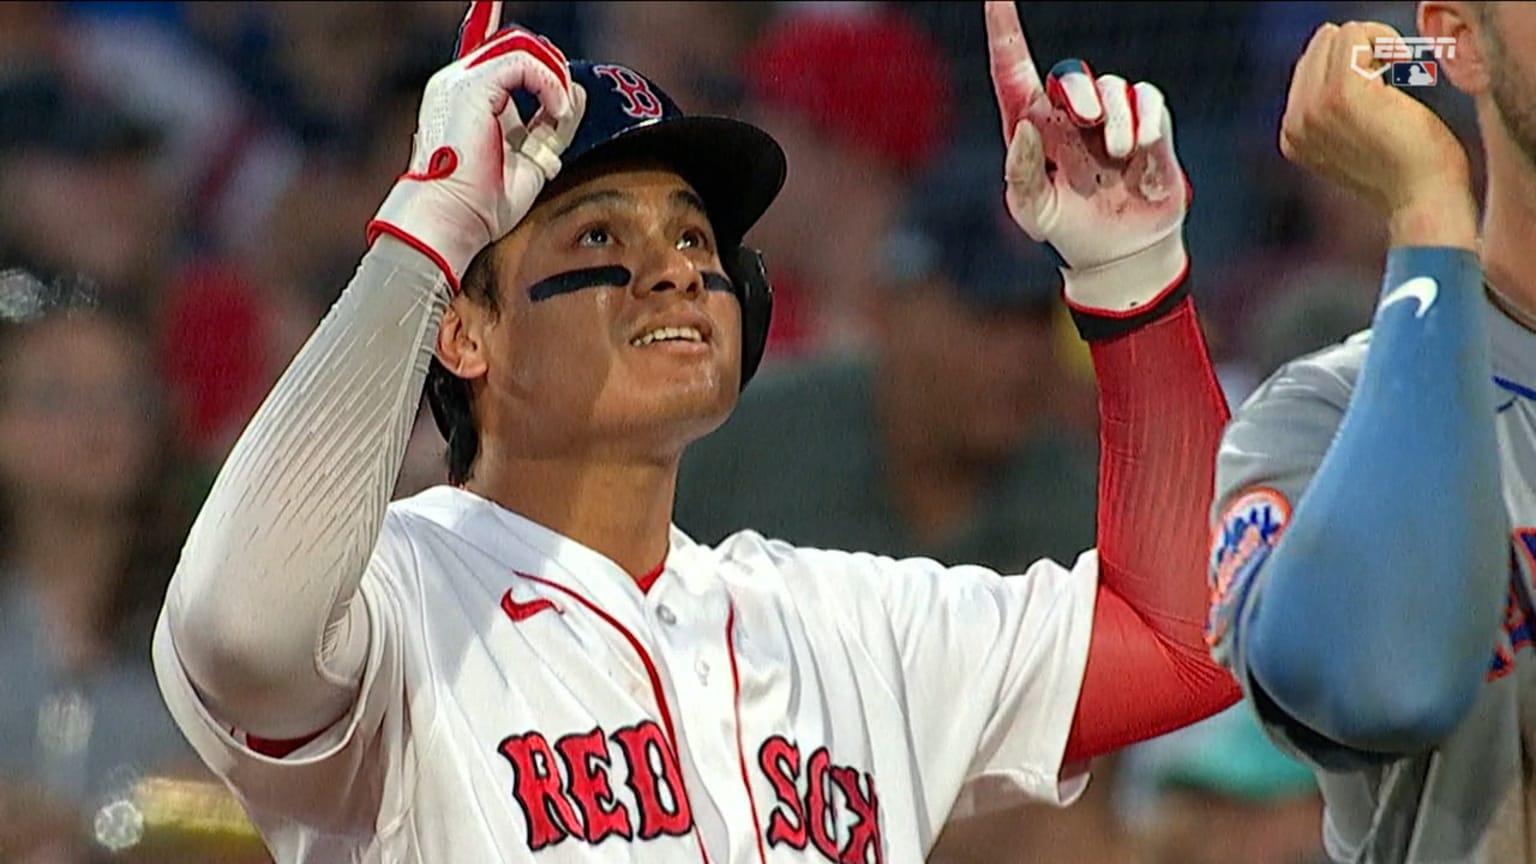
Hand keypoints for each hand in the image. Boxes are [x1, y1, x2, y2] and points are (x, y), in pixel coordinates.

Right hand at [367, 1, 587, 290]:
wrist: (452, 220)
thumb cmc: (481, 205)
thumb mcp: (529, 159)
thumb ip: (548, 128)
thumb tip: (575, 97)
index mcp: (467, 99)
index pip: (512, 66)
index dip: (545, 77)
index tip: (564, 108)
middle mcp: (459, 83)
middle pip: (518, 48)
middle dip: (553, 73)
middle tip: (566, 109)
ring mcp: (460, 81)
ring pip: (522, 48)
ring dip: (554, 77)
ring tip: (562, 112)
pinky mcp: (471, 87)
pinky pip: (523, 62)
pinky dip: (549, 83)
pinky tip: (557, 112)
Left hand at [985, 0, 1188, 312]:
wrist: (1120, 256)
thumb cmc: (1067, 231)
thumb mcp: (1034, 213)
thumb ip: (1022, 175)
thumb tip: (1025, 126)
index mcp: (1031, 128)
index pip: (1012, 71)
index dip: (1004, 31)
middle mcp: (1068, 116)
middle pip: (1068, 73)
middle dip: (1076, 89)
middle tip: (1083, 121)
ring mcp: (1110, 119)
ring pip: (1112, 85)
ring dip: (1115, 117)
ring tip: (1120, 153)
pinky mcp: (1149, 125)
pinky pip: (1148, 96)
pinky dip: (1146, 116)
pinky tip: (1142, 146)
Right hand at [1279, 21, 1476, 249]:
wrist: (1423, 200)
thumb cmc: (1407, 171)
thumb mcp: (1360, 142)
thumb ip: (1336, 112)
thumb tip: (1340, 55)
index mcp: (1292, 136)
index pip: (1310, 67)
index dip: (1352, 67)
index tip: (1381, 89)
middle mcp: (1294, 122)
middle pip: (1319, 46)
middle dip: (1359, 53)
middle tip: (1391, 81)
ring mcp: (1313, 107)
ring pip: (1336, 36)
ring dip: (1374, 45)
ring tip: (1396, 75)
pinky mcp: (1340, 92)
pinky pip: (1355, 34)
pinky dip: (1385, 40)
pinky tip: (1403, 64)